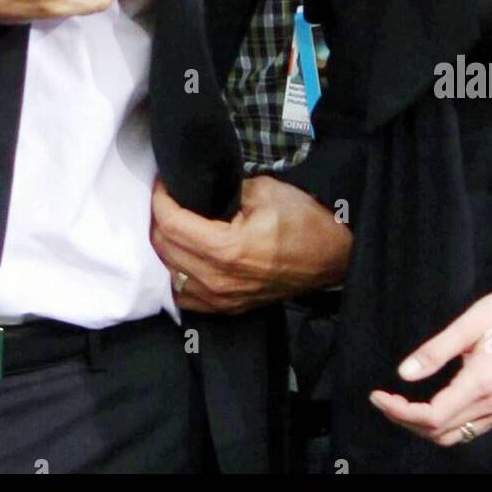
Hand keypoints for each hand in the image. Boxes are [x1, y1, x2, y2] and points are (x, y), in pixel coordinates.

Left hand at [150, 175, 351, 313]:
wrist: (332, 257)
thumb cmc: (303, 222)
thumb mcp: (263, 190)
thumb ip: (223, 188)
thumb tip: (198, 186)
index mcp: (226, 250)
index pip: (171, 224)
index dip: (161, 199)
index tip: (163, 182)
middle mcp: (218, 281)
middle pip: (164, 249)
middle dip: (158, 219)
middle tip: (166, 197)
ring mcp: (221, 300)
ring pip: (168, 274)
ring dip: (164, 246)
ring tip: (171, 222)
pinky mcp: (226, 308)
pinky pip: (184, 296)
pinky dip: (175, 273)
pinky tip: (181, 254)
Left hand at [369, 281, 491, 446]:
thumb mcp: (468, 324)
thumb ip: (435, 351)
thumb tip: (404, 373)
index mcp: (481, 384)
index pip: (432, 417)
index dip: (400, 412)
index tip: (378, 396)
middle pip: (440, 431)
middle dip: (406, 419)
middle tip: (383, 399)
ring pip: (456, 435)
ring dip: (424, 426)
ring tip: (402, 404)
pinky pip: (472, 428)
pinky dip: (446, 424)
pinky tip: (432, 405)